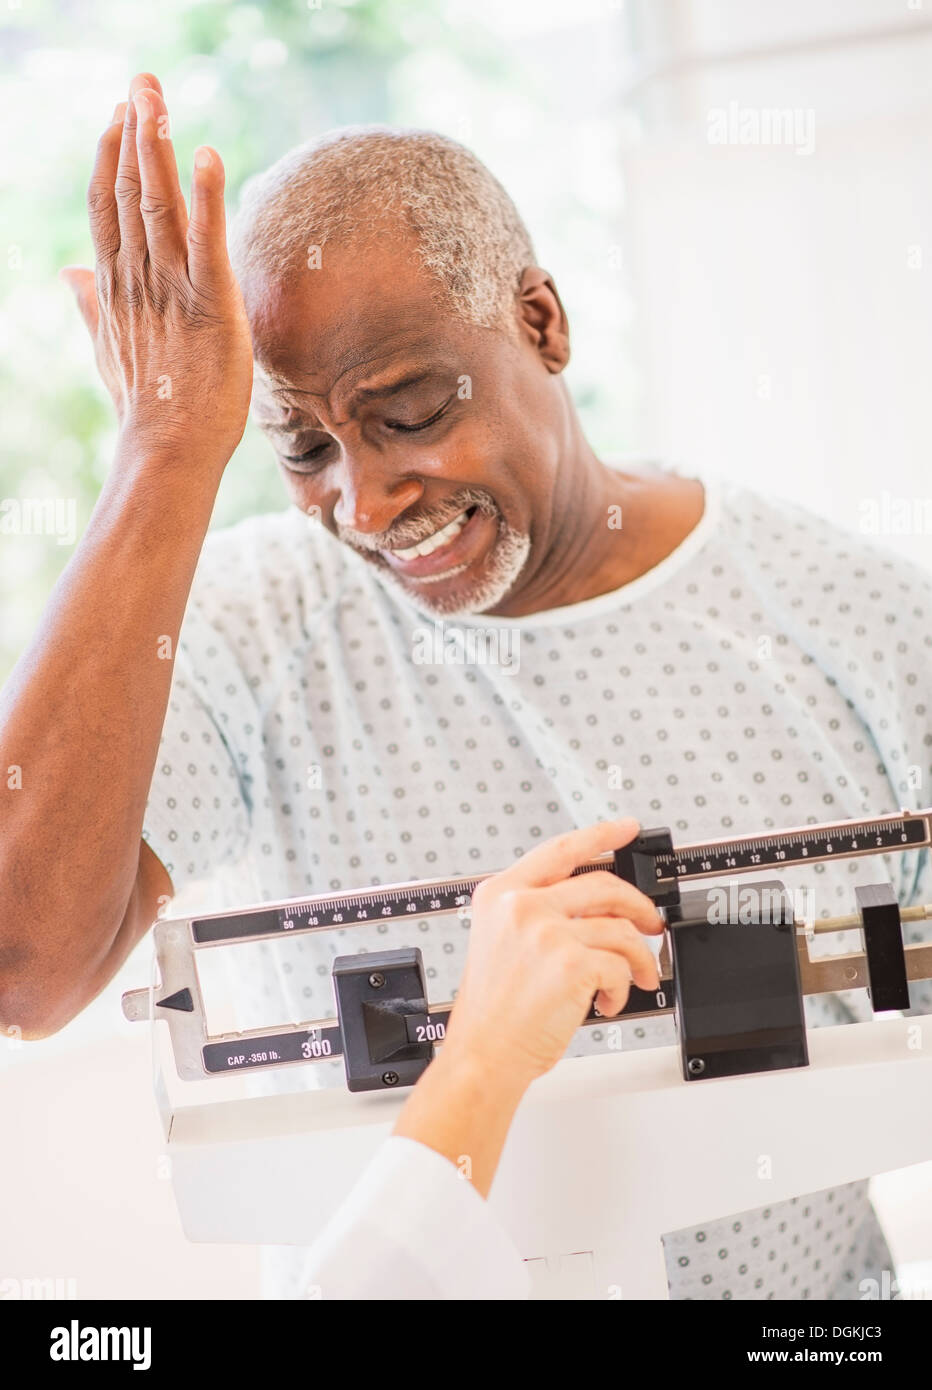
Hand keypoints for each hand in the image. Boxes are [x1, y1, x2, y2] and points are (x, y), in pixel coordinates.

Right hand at [60, 73, 252, 472]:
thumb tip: (68, 275)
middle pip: (129, 190)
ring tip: (159, 97)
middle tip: (143, 80)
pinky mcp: (211, 303)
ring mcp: (171, 288)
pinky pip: (207, 241)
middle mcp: (138, 278)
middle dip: (136, 131)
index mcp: (116, 286)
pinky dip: (206, 196)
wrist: (170, 449)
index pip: (107, 206)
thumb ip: (91, 306)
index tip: (118, 115)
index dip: (110, 156)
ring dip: (159, 146)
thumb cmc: (147, 407)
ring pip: (159, 203)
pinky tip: (206, 153)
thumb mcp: (110, 348)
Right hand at [440, 818, 663, 1089]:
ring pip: (621, 929)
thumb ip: (535, 913)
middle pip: (604, 885)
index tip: (626, 828)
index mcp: (501, 895)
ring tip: (632, 978)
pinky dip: (622, 988)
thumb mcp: (498, 942)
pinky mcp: (572, 963)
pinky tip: (607, 1001)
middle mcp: (523, 906)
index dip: (600, 835)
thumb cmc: (492, 1011)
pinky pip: (620, 966)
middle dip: (638, 907)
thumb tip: (593, 907)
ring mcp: (547, 932)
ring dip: (637, 958)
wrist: (482, 1055)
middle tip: (650, 924)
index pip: (560, 850)